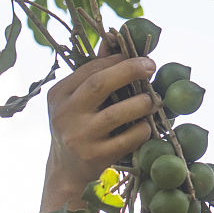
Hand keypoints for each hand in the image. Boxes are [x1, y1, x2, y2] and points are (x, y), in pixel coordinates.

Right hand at [44, 53, 158, 196]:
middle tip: (151, 66)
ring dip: (141, 103)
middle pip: (99, 84)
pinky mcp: (93, 157)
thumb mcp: (77, 100)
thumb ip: (95, 72)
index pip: (91, 69)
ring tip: (154, 100)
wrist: (65, 173)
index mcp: (59, 93)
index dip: (118, 60)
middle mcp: (65, 114)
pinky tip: (147, 126)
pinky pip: (126, 140)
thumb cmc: (78, 127)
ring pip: (115, 114)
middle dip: (129, 71)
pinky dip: (141, 130)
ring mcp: (78, 137)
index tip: (141, 58)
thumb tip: (115, 40)